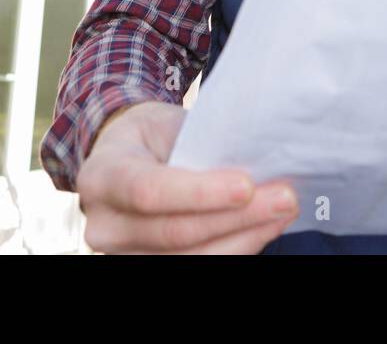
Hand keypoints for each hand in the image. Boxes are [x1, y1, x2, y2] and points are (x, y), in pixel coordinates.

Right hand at [75, 100, 299, 253]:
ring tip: (283, 212)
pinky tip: (265, 228)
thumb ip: (200, 143)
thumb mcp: (167, 123)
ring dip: (245, 237)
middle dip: (236, 218)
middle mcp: (104, 224)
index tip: (247, 186)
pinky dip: (238, 247)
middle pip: (174, 232)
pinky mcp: (149, 264)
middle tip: (285, 198)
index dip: (199, 193)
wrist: (127, 157)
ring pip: (190, 258)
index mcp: (102, 175)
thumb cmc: (153, 135)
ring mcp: (123, 254)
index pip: (147, 191)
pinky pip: (199, 264)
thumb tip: (256, 157)